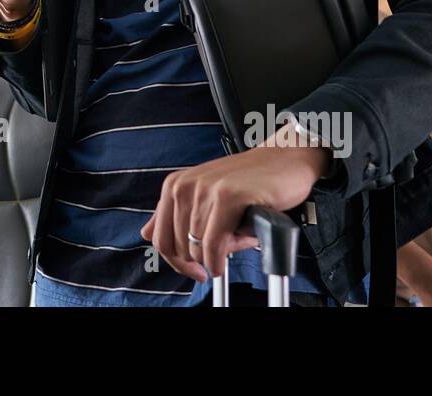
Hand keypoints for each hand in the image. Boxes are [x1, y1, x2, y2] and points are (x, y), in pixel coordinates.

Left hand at [140, 123, 329, 282]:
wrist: (284, 161)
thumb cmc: (248, 181)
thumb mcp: (204, 194)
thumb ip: (174, 214)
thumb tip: (147, 233)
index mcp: (174, 185)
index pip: (160, 238)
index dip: (176, 262)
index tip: (194, 271)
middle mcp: (184, 186)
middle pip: (178, 248)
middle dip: (200, 261)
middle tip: (223, 253)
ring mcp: (205, 190)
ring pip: (197, 248)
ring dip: (219, 255)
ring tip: (237, 238)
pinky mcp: (227, 197)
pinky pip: (213, 246)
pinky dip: (220, 261)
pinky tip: (229, 258)